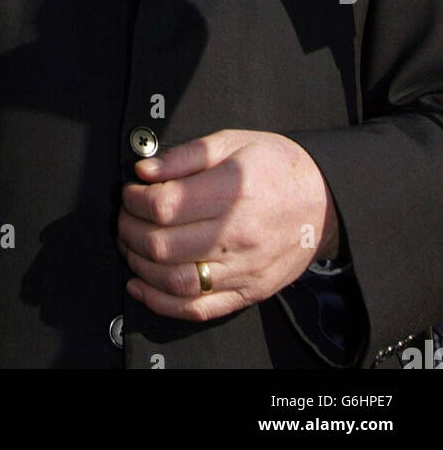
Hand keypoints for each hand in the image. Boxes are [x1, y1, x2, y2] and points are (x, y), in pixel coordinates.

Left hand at [117, 129, 339, 320]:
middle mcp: (237, 234)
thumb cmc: (278, 166)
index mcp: (232, 191)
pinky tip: (142, 286)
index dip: (134, 200)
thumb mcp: (233, 141)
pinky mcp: (248, 292)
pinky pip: (198, 309)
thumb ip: (186, 155)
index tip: (130, 192)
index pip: (164, 205)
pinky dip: (161, 303)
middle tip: (124, 217)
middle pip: (162, 245)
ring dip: (139, 266)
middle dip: (128, 230)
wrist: (324, 200)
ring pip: (174, 281)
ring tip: (130, 246)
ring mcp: (243, 269)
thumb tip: (145, 170)